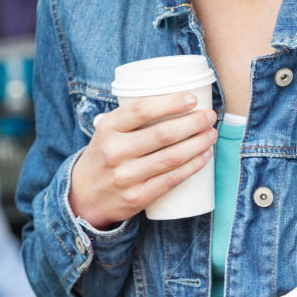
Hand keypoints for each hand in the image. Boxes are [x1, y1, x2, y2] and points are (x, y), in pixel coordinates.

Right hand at [69, 95, 216, 228]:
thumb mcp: (106, 132)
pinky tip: (204, 156)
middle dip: (194, 123)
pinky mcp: (138, 197)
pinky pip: (171, 180)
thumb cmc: (104, 156)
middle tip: (209, 117)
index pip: (141, 110)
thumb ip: (131, 118)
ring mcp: (126, 177)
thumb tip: (174, 98)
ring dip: (198, 144)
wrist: (85, 196)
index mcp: (107, 128)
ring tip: (211, 134)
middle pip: (163, 134)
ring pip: (172, 157)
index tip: (192, 99)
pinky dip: (193, 166)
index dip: (170, 103)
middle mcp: (115, 152)